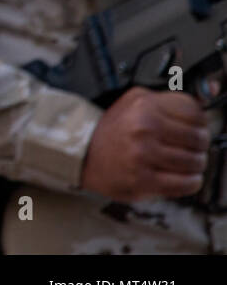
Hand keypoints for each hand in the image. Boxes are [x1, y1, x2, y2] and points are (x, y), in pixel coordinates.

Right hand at [80, 87, 209, 201]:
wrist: (83, 153)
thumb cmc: (112, 130)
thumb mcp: (132, 101)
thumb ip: (164, 101)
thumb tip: (196, 110)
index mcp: (143, 106)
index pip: (194, 113)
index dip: (200, 122)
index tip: (197, 128)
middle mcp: (143, 128)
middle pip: (198, 138)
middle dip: (199, 145)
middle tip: (192, 148)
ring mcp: (143, 155)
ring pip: (195, 162)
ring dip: (195, 165)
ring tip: (185, 163)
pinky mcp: (143, 180)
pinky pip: (186, 183)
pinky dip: (190, 182)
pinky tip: (182, 177)